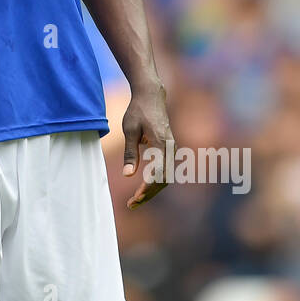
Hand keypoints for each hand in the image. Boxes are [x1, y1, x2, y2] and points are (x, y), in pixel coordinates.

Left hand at [121, 82, 172, 209]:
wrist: (151, 96)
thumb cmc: (138, 111)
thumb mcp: (129, 130)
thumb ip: (129, 153)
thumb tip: (127, 175)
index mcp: (162, 143)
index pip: (158, 173)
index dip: (147, 188)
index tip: (135, 197)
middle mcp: (171, 148)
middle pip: (164, 180)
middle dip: (148, 194)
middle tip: (131, 204)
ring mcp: (172, 149)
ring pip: (166, 178)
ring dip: (152, 191)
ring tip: (134, 201)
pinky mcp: (169, 150)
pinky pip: (165, 171)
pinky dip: (155, 182)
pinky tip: (142, 190)